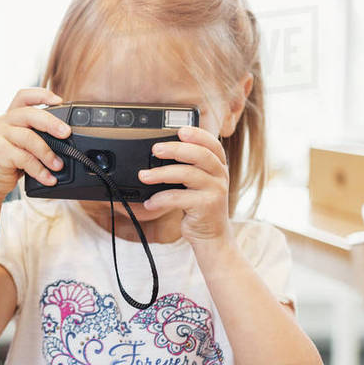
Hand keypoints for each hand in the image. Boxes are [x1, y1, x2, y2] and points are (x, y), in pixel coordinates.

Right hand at [0, 88, 71, 197]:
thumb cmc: (9, 163)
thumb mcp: (23, 145)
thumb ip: (38, 136)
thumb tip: (65, 138)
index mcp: (10, 117)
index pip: (24, 96)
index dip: (42, 95)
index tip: (59, 100)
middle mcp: (2, 122)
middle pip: (30, 114)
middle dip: (51, 123)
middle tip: (66, 133)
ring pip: (29, 138)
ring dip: (47, 153)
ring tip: (58, 166)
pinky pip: (25, 158)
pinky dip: (39, 170)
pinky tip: (48, 178)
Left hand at [139, 126, 232, 245]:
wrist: (211, 235)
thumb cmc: (198, 204)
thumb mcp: (196, 182)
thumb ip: (186, 166)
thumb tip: (157, 152)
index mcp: (218, 165)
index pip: (212, 143)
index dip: (197, 134)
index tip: (179, 130)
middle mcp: (220, 175)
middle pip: (199, 154)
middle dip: (175, 149)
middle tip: (155, 149)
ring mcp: (216, 190)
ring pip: (187, 174)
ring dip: (161, 174)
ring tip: (143, 176)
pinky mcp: (207, 206)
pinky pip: (179, 198)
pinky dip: (161, 199)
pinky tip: (149, 202)